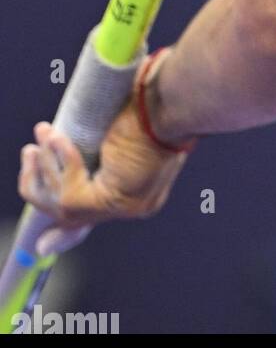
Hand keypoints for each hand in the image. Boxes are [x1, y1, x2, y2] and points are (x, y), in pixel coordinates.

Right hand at [18, 68, 191, 256]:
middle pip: (72, 215)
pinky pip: (69, 194)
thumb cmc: (158, 102)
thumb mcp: (132, 128)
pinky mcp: (110, 201)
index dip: (65, 233)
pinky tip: (56, 137)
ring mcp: (124, 207)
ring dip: (45, 167)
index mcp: (143, 190)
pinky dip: (59, 162)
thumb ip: (112, 148)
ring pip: (63, 207)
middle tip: (29, 154)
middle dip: (42, 186)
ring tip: (44, 133)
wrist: (173, 101)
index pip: (98, 219)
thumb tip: (79, 145)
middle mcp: (135, 205)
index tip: (44, 246)